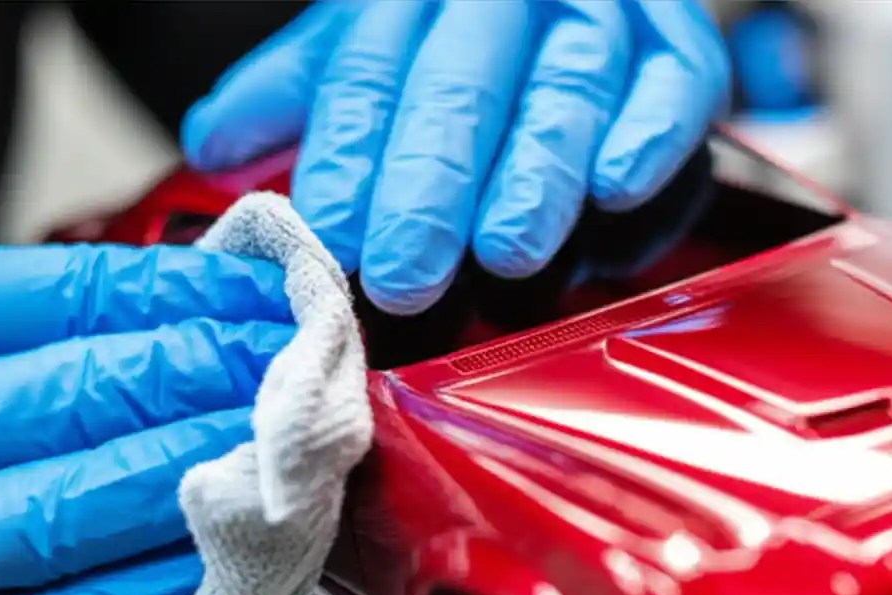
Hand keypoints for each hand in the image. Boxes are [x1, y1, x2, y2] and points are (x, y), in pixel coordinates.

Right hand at [0, 244, 293, 594]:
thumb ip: (60, 312)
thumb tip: (218, 300)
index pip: (82, 299)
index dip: (196, 299)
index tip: (270, 297)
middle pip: (91, 399)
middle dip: (217, 381)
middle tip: (300, 371)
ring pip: (79, 510)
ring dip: (199, 478)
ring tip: (276, 453)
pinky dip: (149, 588)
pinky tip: (217, 554)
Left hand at [182, 0, 729, 314]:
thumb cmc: (450, 35)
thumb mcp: (362, 41)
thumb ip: (297, 92)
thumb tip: (217, 148)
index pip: (369, 70)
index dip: (350, 154)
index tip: (332, 234)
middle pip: (461, 85)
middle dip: (432, 185)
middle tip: (408, 271)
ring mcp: (597, 13)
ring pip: (566, 89)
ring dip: (536, 175)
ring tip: (508, 251)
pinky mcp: (675, 45)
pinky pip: (674, 85)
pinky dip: (651, 134)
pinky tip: (617, 185)